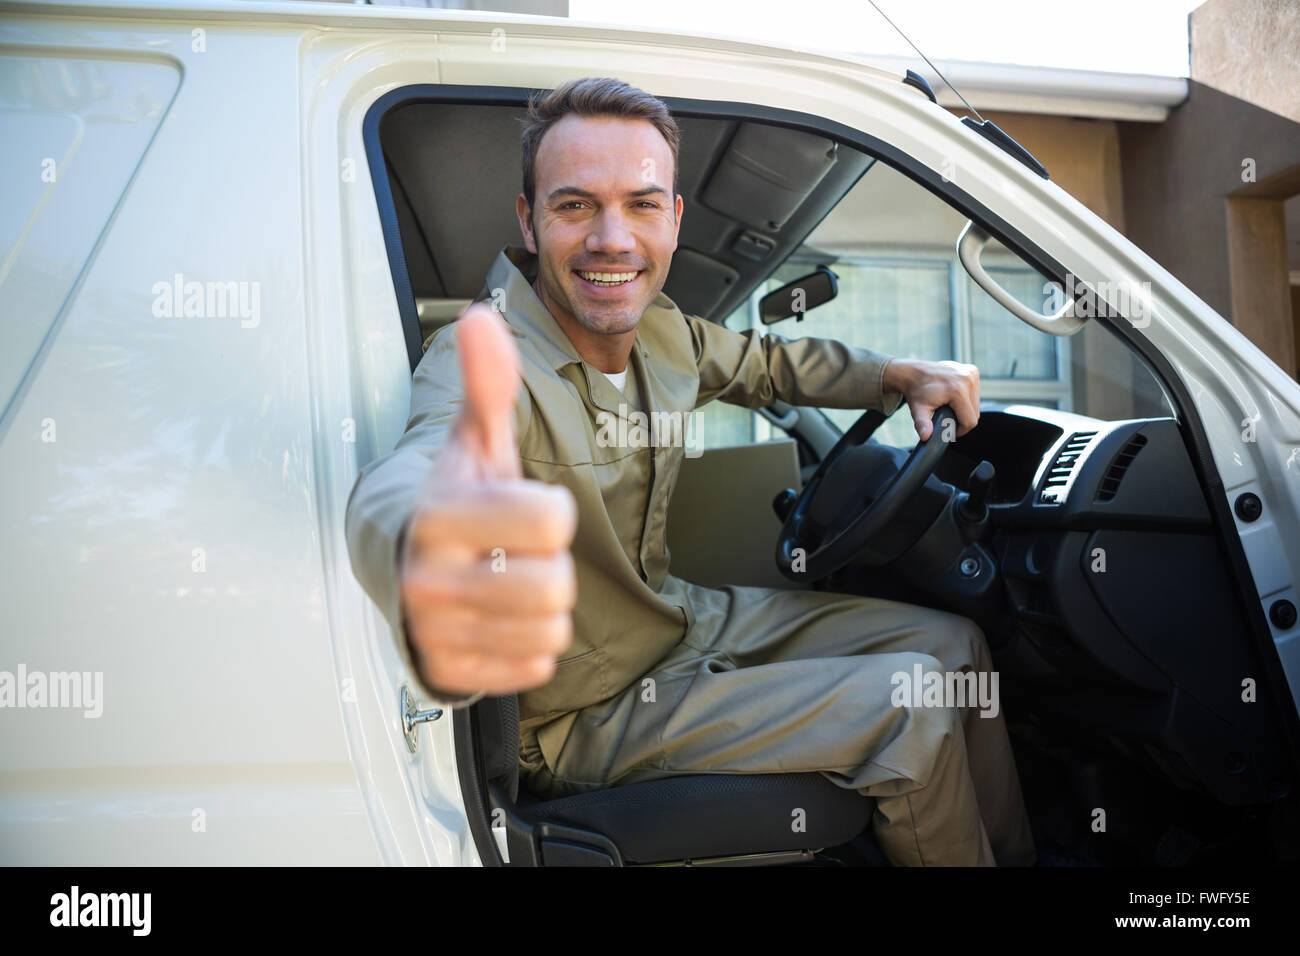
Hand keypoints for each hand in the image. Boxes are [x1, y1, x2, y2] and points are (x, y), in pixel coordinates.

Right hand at [399, 304, 577, 696]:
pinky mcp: (448, 671)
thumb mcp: (476, 441)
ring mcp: (437, 631)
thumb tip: (483, 319)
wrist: (400, 562)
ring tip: (507, 584)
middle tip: (516, 555)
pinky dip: (528, 647)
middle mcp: (430, 577)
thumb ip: (489, 383)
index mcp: (441, 513)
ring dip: (542, 608)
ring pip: (549, 630)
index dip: (550, 513)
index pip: (551, 520)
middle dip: (549, 568)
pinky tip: (500, 620)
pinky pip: (532, 666)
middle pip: (554, 586)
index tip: (523, 509)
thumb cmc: (453, 500)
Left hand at [883, 358, 980, 440]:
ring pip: (977, 403)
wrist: (913, 372)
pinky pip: (975, 392)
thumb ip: (922, 424)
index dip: (961, 430)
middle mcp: (967, 379)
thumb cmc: (916, 390)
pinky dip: (967, 398)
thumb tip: (926, 436)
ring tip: (951, 407)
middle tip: (948, 418)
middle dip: (963, 419)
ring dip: (966, 409)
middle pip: (975, 413)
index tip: (952, 430)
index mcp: (957, 390)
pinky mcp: (972, 370)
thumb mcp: (918, 410)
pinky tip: (955, 397)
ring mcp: (971, 373)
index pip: (970, 421)